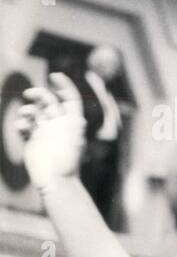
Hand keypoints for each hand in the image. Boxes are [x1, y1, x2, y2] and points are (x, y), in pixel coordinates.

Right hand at [18, 73, 86, 187]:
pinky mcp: (33, 141)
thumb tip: (73, 108)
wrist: (56, 181)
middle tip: (30, 94)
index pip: (70, 99)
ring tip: (26, 116)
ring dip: (28, 110)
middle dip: (40, 94)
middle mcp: (59, 125)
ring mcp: (45, 132)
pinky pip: (24, 127)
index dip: (64, 86)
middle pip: (49, 102)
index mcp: (72, 122)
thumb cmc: (68, 161)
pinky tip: (22, 128)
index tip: (55, 75)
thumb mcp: (75, 139)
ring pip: (34, 112)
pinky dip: (21, 123)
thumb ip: (74, 122)